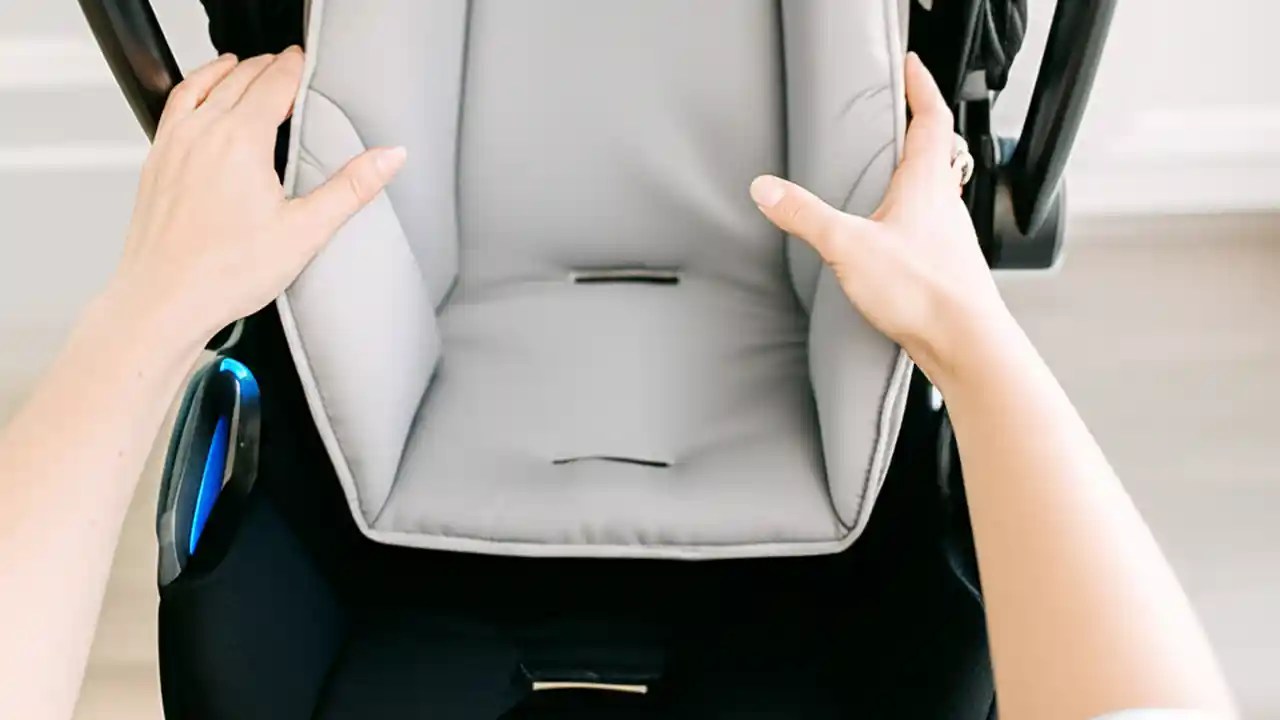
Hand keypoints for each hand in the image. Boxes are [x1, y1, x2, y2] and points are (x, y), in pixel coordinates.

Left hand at [107, 47, 405, 345]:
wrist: (164, 300)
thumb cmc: (225, 274)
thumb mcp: (305, 231)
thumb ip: (351, 187)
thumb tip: (389, 157)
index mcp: (242, 141)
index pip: (275, 83)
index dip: (295, 67)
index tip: (306, 62)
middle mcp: (203, 132)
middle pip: (241, 77)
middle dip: (268, 66)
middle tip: (289, 66)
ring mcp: (174, 143)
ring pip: (205, 84)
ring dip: (231, 70)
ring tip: (248, 67)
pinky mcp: (156, 159)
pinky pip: (176, 104)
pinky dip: (195, 87)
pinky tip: (203, 96)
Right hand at [749, 53, 1009, 387]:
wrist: (966, 341)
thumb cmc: (923, 290)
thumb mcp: (850, 246)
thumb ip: (806, 215)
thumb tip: (767, 188)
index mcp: (925, 183)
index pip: (930, 117)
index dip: (921, 86)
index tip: (910, 66)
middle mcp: (944, 202)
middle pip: (939, 149)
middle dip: (921, 125)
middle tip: (903, 110)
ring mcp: (948, 234)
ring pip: (938, 187)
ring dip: (920, 169)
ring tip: (896, 167)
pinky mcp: (946, 263)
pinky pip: (932, 223)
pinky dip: (916, 212)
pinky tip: (897, 232)